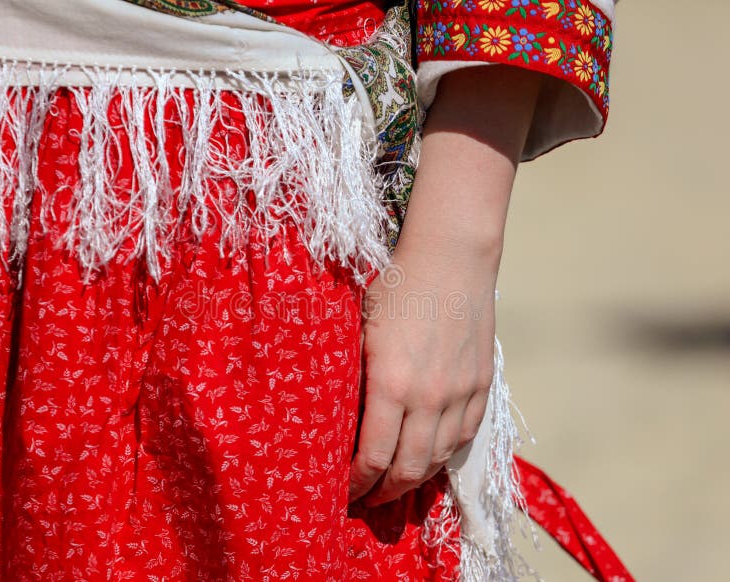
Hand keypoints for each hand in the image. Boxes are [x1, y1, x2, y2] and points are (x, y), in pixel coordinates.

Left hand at [347, 64, 539, 506]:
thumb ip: (352, 377)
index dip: (356, 483)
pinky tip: (427, 458)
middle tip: (366, 500)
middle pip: (407, 469)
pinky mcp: (481, 385)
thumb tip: (335, 418)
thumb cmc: (394, 286)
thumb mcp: (358, 329)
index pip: (372, 457)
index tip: (342, 491)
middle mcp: (429, 397)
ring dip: (414, 480)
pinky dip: (443, 456)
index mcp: (391, 383)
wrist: (450, 257)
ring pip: (438, 459)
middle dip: (383, 493)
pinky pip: (464, 438)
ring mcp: (460, 393)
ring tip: (394, 486)